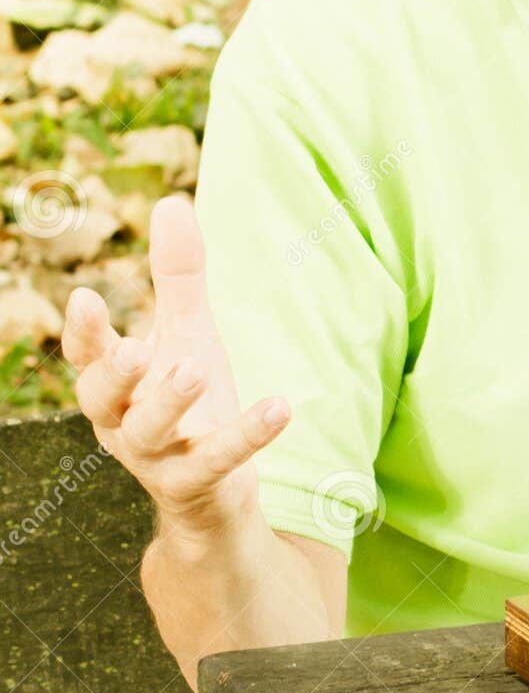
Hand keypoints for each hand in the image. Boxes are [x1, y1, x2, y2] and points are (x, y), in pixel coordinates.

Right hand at [64, 195, 289, 538]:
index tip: (84, 298)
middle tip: (136, 347)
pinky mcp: (198, 483)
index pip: (87, 357)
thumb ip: (176, 276)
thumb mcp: (186, 333)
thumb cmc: (189, 401)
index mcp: (115, 385)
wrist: (211, 491)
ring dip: (169, 400)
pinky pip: (219, 459)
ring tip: (193, 367)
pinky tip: (280, 407)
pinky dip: (248, 434)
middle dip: (115, 372)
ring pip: (150, 432)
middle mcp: (124, 422)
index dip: (84, 333)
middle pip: (104, 399)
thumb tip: (170, 201)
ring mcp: (158, 458)